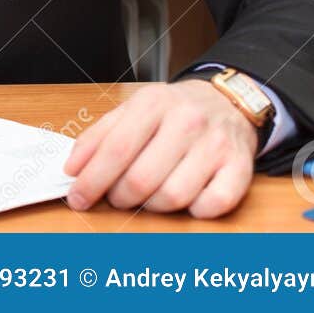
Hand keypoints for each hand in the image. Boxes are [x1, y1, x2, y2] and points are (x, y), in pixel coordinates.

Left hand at [62, 79, 256, 217]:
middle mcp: (187, 121)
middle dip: (120, 197)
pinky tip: (186, 199)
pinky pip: (213, 204)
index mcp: (153, 103)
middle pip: (142, 178)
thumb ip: (98, 136)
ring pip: (174, 196)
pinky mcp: (241, 166)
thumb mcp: (132, 109)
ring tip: (147, 196)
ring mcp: (216, 144)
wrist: (227, 101)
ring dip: (152, 206)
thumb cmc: (173, 110)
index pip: (116, 149)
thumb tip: (73, 169)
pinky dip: (195, 211)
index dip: (92, 180)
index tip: (78, 198)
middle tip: (116, 197)